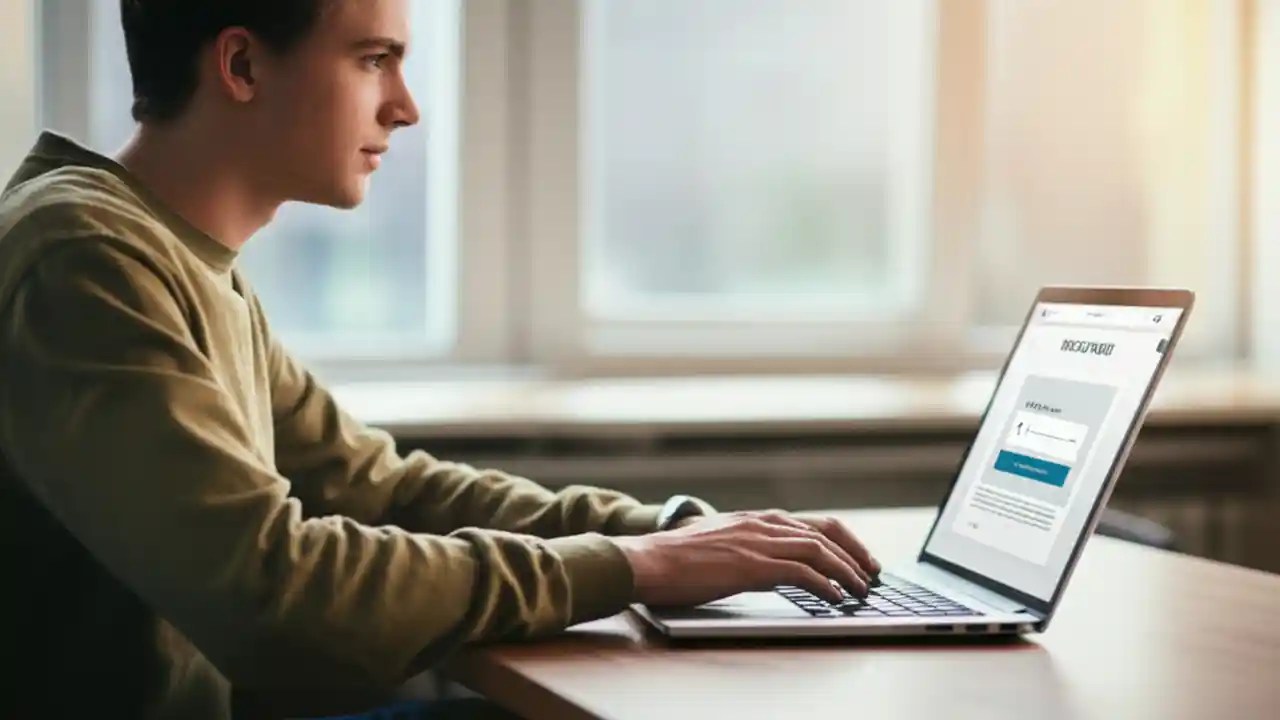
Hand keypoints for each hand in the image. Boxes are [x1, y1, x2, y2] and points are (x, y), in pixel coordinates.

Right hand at [612, 510, 879, 606]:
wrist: (649, 560)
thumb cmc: (676, 558)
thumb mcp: (719, 542)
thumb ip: (747, 546)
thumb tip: (770, 566)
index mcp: (756, 518)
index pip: (813, 523)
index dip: (843, 540)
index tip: (859, 557)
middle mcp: (762, 524)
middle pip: (824, 532)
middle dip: (855, 554)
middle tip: (872, 575)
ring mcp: (758, 542)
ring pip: (818, 550)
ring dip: (846, 571)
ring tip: (860, 590)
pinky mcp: (752, 565)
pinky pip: (802, 572)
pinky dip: (825, 585)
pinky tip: (836, 598)